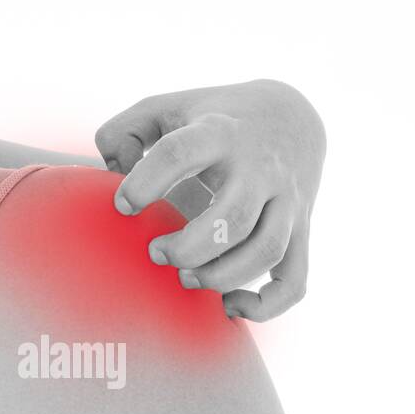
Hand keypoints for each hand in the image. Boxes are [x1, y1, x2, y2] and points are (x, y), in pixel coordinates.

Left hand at [95, 79, 324, 320]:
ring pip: (266, 250)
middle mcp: (260, 167)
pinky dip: (266, 306)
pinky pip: (295, 282)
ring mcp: (287, 201)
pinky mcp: (301, 232)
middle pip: (233, 217)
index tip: (123, 205)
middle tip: (156, 253)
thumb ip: (125, 131)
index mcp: (219, 131)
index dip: (145, 182)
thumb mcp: (166, 107)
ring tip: (186, 277)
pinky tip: (229, 305)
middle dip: (188, 247)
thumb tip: (113, 168)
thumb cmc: (214, 118)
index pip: (180, 153)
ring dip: (221, 276)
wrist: (294, 116)